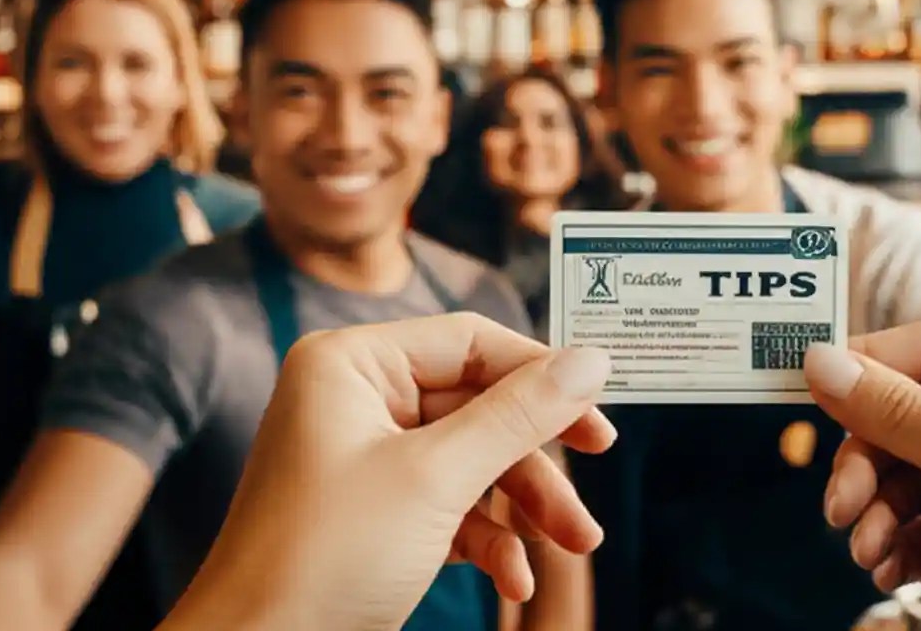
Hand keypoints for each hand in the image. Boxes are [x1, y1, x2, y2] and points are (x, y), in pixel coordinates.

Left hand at [161, 312, 616, 630]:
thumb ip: (518, 415)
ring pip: (475, 461)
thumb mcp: (435, 479)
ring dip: (526, 507)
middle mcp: (359, 401)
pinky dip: (490, 540)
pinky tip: (515, 579)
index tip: (599, 410)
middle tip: (596, 475)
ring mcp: (369, 460)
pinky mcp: (380, 514)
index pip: (469, 341)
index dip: (540, 372)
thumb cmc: (321, 561)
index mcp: (352, 365)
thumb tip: (590, 360)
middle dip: (538, 458)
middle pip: (480, 405)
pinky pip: (454, 506)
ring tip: (572, 546)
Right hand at [805, 321, 920, 630]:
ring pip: (915, 473)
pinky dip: (900, 543)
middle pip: (915, 415)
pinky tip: (886, 567)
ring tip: (864, 548)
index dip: (869, 367)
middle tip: (838, 504)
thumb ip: (901, 414)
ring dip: (879, 509)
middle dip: (871, 461)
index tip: (806, 388)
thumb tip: (819, 362)